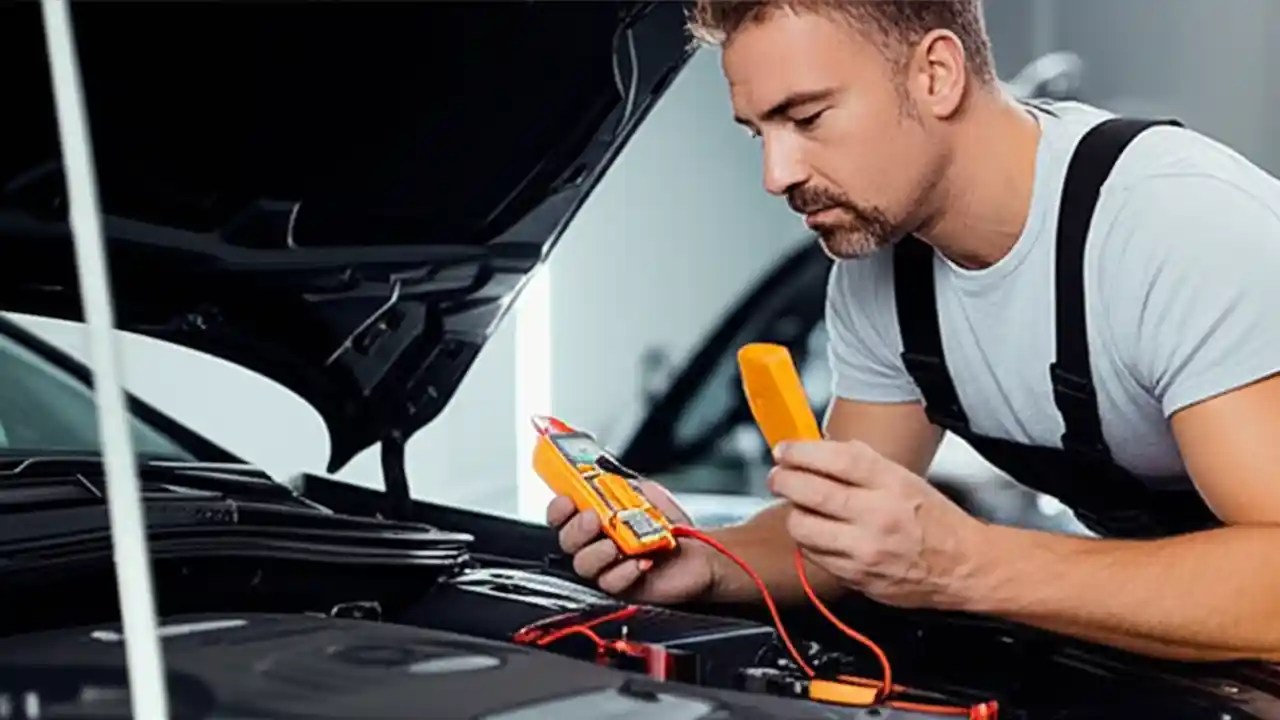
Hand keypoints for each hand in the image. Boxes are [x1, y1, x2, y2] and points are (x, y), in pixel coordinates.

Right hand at [546, 479, 717, 604]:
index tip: (566, 501)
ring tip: (614, 544)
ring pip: (583, 565)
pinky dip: (623, 572)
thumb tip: (608, 474)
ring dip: (595, 553)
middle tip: (592, 519)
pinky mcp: (623, 588)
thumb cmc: (673, 528)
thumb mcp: (648, 495)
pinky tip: (640, 562)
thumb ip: (624, 486)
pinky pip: (611, 584)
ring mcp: (608, 567)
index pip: (563, 517)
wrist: (702, 554)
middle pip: (567, 542)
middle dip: (576, 529)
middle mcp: (597, 544)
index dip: (559, 510)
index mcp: (597, 519)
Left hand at [769, 439, 988, 609]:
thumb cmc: (934, 520)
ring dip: (794, 514)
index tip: (784, 450)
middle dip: (783, 480)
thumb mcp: (905, 478)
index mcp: (891, 484)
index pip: (835, 459)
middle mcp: (877, 516)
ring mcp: (865, 550)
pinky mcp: (856, 577)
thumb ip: (863, 463)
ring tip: (801, 508)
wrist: (965, 567)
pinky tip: (819, 534)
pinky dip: (809, 542)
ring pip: (803, 528)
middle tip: (778, 477)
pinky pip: (813, 556)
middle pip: (810, 492)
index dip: (800, 452)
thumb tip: (816, 449)